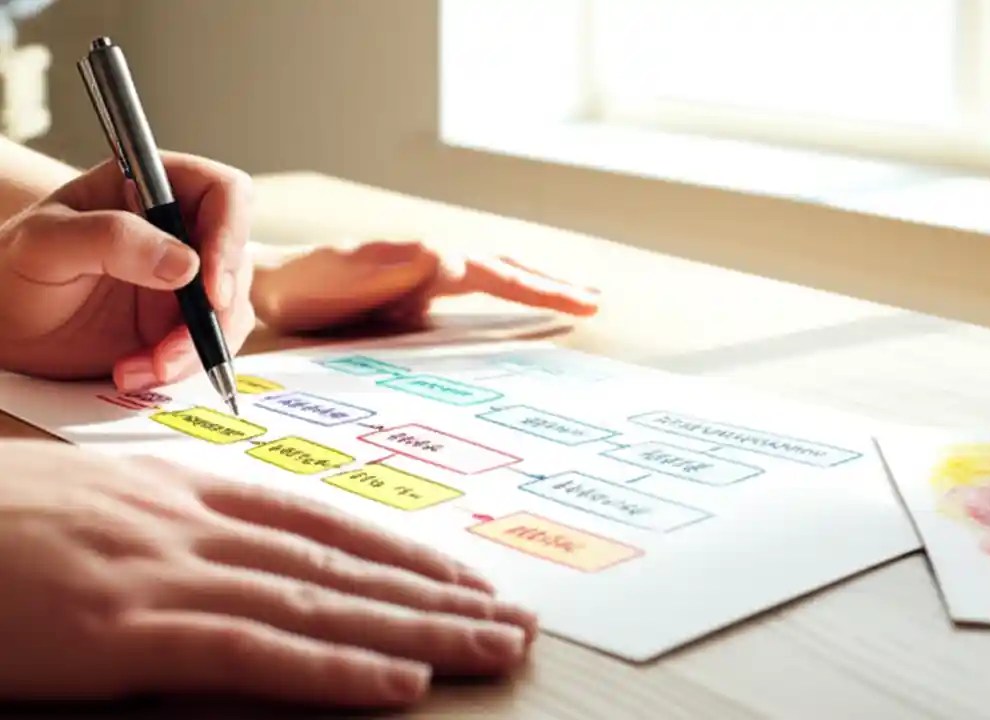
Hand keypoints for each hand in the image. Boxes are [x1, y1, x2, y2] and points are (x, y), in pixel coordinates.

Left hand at [0, 153, 254, 391]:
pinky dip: (180, 367)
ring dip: (194, 348)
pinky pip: (209, 345)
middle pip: (236, 261)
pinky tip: (135, 371)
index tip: (210, 286)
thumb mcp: (45, 245)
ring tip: (143, 367)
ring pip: (230, 312)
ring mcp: (185, 280)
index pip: (224, 194)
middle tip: (174, 346)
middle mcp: (179, 230)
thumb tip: (186, 264)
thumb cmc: (10, 271)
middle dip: (212, 313)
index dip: (230, 235)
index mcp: (151, 188)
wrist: (3, 329)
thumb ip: (111, 239)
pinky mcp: (182, 323)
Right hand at [0, 440, 535, 707]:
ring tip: (492, 650)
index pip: (321, 524)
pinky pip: (251, 655)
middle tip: (515, 621)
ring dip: (417, 632)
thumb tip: (236, 564)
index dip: (402, 554)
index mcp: (179, 494)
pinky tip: (397, 684)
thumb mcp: (89, 512)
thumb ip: (167, 532)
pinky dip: (333, 671)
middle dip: (437, 596)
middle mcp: (188, 525)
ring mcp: (159, 574)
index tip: (465, 578)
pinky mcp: (121, 632)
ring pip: (320, 605)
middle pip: (341, 565)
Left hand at [250, 239, 599, 334]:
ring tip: (578, 298)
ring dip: (537, 286)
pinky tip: (519, 307)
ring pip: (496, 278)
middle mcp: (433, 265)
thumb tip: (450, 255)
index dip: (534, 287)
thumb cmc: (296, 283)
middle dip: (551, 284)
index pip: (493, 272)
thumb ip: (388, 266)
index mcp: (423, 260)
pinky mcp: (419, 299)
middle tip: (595, 300)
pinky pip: (474, 297)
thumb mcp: (335, 275)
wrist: (266, 283)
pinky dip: (508, 297)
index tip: (573, 300)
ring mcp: (428, 281)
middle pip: (505, 270)